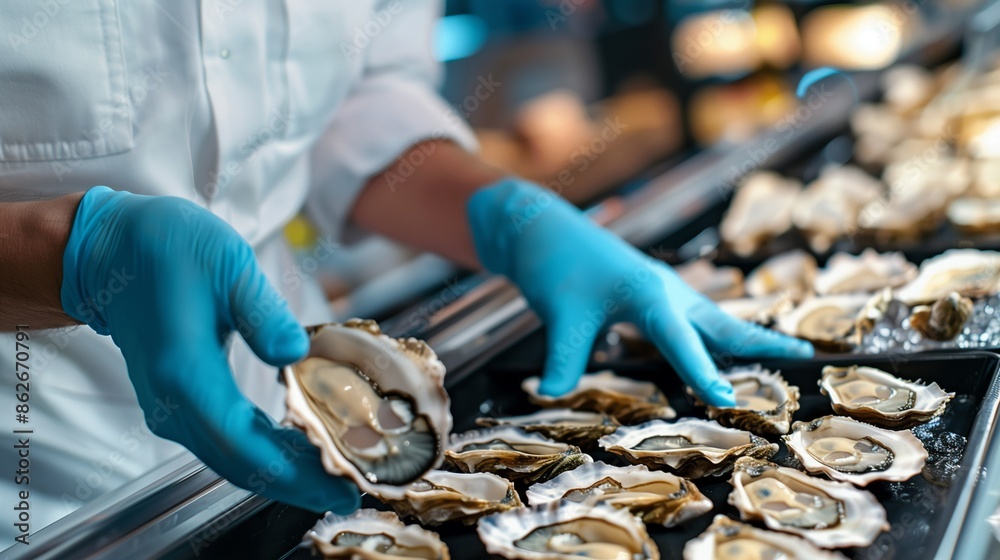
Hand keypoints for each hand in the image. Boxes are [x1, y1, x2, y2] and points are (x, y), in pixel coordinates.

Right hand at [61, 187, 358, 512]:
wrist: (112, 253)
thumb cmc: (168, 250)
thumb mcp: (227, 264)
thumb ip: (262, 313)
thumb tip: (294, 353)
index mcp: (185, 373)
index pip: (244, 445)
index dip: (294, 473)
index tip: (340, 487)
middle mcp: (174, 405)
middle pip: (242, 465)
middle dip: (300, 483)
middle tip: (354, 489)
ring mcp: (173, 410)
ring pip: (235, 460)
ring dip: (286, 472)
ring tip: (338, 474)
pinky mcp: (181, 406)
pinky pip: (228, 443)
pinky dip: (268, 454)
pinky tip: (304, 450)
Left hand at [467, 179, 813, 405]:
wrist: (543, 230)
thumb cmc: (555, 265)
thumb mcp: (556, 315)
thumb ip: (561, 358)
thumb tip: (550, 393)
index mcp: (647, 291)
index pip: (679, 340)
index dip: (702, 370)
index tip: (726, 399)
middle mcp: (667, 289)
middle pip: (723, 322)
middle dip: (763, 342)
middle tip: (808, 356)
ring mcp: (666, 290)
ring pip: (716, 320)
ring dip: (749, 339)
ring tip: (787, 356)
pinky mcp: (657, 294)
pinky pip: (699, 321)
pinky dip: (722, 337)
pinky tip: (729, 352)